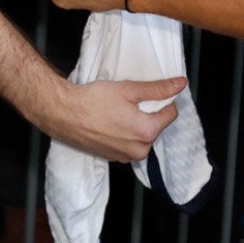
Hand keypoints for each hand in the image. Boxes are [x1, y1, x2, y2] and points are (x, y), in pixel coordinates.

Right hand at [33, 77, 186, 162]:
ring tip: (116, 111)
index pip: (170, 114)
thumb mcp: (128, 89)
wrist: (63, 114)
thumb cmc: (93, 101)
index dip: (162, 100)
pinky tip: (109, 122)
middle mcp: (139, 150)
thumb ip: (157, 88)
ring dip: (135, 125)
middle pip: (155, 127)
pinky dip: (123, 134)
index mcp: (147, 133)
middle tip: (127, 101)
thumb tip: (180, 84)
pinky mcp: (113, 158)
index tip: (146, 93)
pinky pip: (128, 145)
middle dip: (147, 113)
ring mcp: (125, 157)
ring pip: (141, 137)